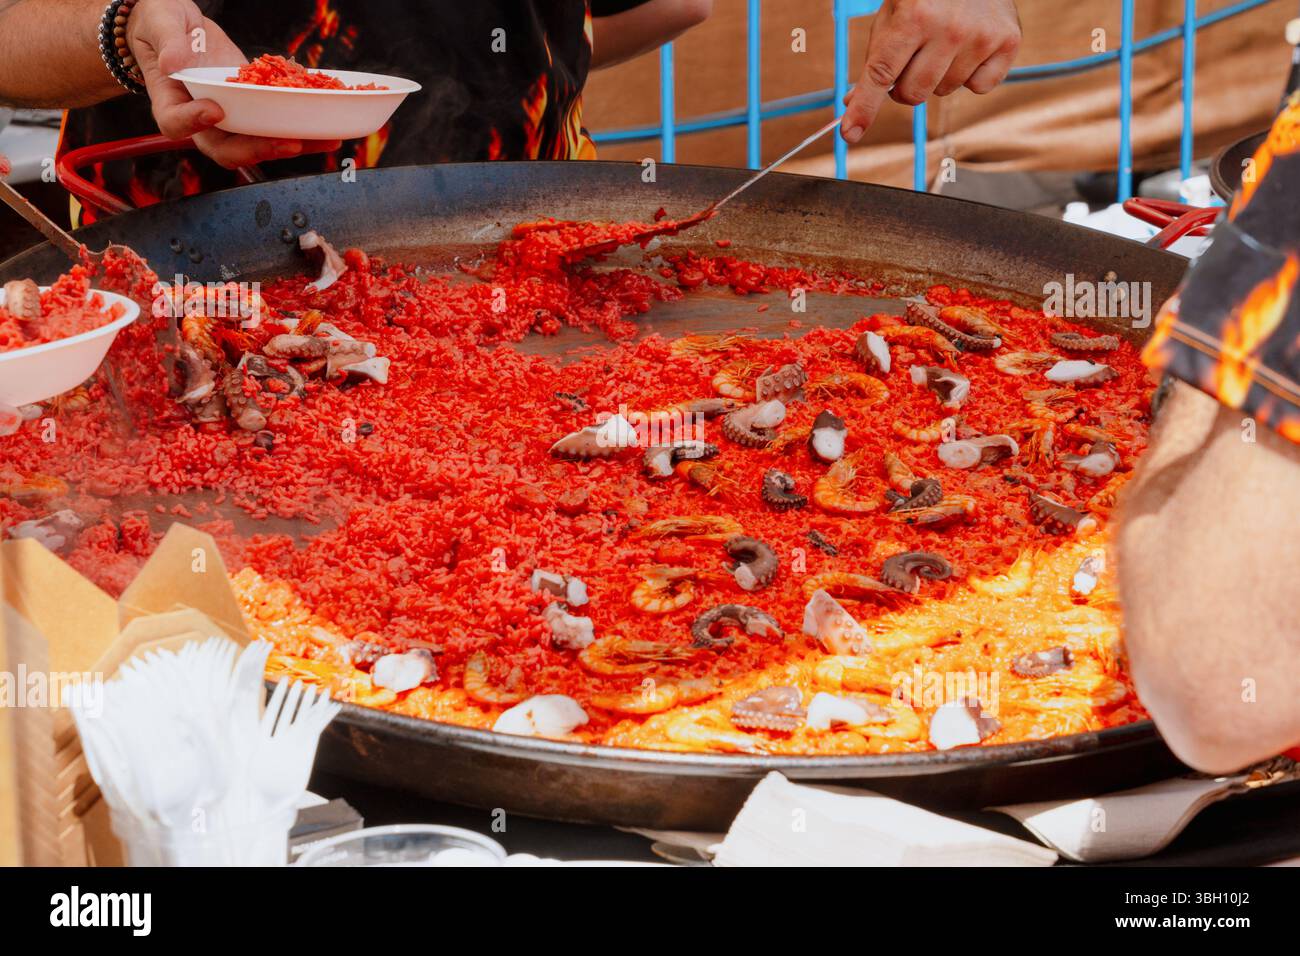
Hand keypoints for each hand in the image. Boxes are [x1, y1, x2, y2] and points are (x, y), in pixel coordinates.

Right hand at [126, 0, 340, 167]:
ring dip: (293, 146)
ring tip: (326, 140)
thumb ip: (167, 40)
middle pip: (226, 148)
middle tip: (288, 143)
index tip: (214, 111)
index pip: (175, 123)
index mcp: (170, 101)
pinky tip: (329, 126)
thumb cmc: (161, 22)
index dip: (193, 122)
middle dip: (259, 149)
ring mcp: (230, 119)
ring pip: (259, 144)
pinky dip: (303, 130)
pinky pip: (276, 127)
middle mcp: (201, 119)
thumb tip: (174, 62)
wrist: (178, 27)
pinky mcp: (253, 112)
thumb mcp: (160, 20)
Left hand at [841, 0, 1019, 143]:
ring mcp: (981, 36)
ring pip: (944, 92)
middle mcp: (948, 28)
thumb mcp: (894, 14)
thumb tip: (852, 102)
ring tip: (945, 41)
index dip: (864, 107)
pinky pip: (979, 87)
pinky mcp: (1008, 41)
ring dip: (939, 76)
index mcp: (913, 15)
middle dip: (904, 87)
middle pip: (913, 94)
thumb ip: (876, 57)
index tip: (851, 132)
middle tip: (911, 61)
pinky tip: (970, 45)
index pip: (881, 74)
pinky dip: (972, 75)